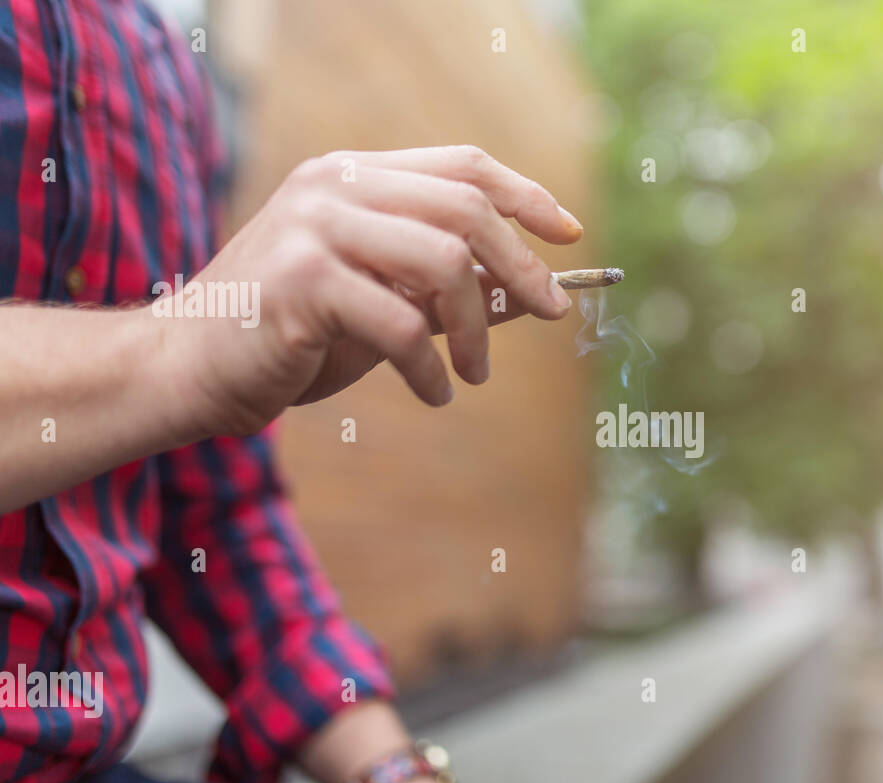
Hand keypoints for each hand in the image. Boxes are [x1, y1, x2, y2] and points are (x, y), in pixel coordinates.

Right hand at [160, 145, 581, 438]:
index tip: (571, 236)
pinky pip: (402, 326)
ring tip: (475, 374)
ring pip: (444, 264)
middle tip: (551, 314)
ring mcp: (315, 227)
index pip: (462, 166)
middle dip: (523, 267)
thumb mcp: (381, 303)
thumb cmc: (291, 338)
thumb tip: (531, 291)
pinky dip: (431, 369)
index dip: (526, 197)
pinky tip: (436, 394)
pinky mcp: (301, 281)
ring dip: (477, 328)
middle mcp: (335, 188)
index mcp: (354, 177)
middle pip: (467, 209)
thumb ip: (444, 289)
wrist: (189, 369)